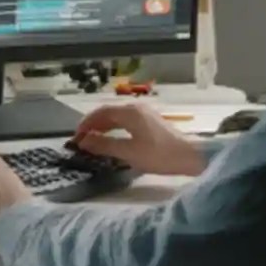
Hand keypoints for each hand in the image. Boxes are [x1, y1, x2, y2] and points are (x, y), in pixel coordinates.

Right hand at [74, 103, 205, 176]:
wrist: (190, 156)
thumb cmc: (158, 155)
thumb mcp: (128, 152)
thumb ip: (104, 145)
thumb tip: (84, 141)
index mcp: (129, 112)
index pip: (100, 113)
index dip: (86, 124)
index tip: (75, 138)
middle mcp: (136, 108)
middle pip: (108, 113)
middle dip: (93, 125)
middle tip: (82, 140)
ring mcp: (145, 114)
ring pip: (117, 117)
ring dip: (104, 127)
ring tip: (93, 141)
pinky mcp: (151, 122)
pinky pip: (126, 121)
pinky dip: (115, 129)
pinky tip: (113, 139)